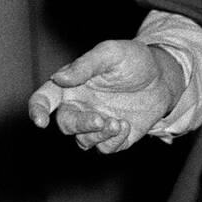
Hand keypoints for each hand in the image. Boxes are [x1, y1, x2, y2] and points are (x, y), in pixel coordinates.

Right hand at [28, 40, 184, 153]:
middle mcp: (80, 106)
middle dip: (80, 124)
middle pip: (66, 124)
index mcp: (72, 86)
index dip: (37, 110)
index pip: (44, 98)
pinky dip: (114, 141)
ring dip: (98, 135)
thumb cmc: (134, 60)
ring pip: (83, 141)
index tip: (41, 121)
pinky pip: (105, 149)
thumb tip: (59, 77)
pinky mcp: (114, 138)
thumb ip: (86, 64)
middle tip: (100, 118)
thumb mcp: (112, 53)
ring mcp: (96, 123)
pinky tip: (126, 125)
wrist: (164, 77)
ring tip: (119, 122)